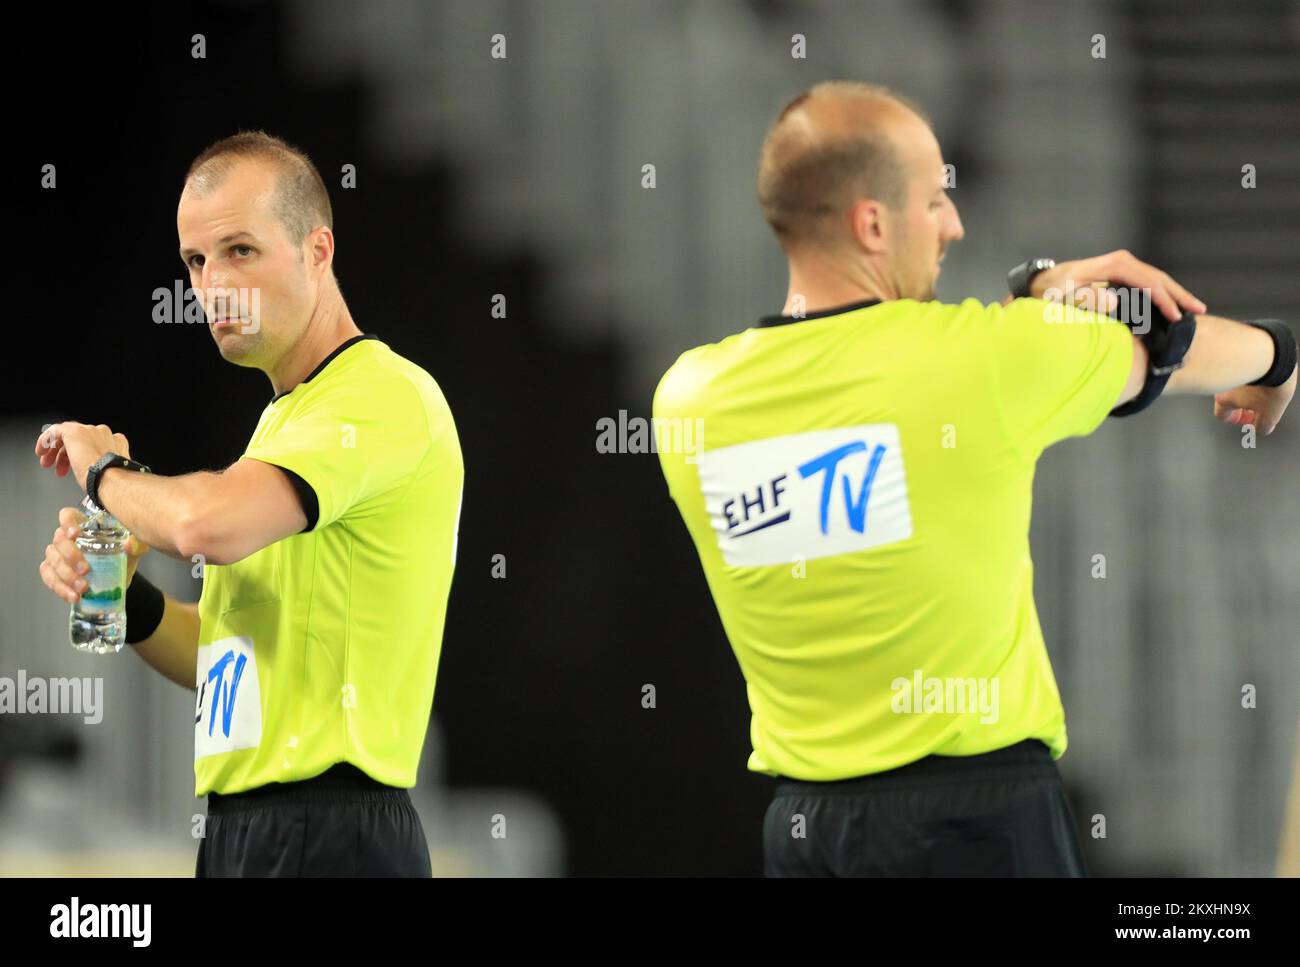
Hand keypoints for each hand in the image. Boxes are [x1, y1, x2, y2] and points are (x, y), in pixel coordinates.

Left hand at [34, 422, 130, 491]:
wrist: (109, 477)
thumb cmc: (110, 481)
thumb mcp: (108, 475)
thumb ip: (101, 471)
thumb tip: (93, 485)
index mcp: (116, 442)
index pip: (96, 443)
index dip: (84, 454)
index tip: (76, 467)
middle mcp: (103, 433)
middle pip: (81, 439)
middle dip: (68, 454)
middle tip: (60, 468)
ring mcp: (89, 431)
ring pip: (68, 434)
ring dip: (56, 449)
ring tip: (49, 463)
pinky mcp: (74, 431)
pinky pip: (55, 431)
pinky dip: (47, 440)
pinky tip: (42, 451)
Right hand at [41, 506, 151, 605]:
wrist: (121, 574)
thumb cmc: (124, 553)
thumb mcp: (135, 546)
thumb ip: (136, 544)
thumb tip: (129, 544)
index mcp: (83, 524)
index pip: (67, 515)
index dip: (67, 522)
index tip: (75, 534)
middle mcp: (66, 538)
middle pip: (59, 541)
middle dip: (70, 556)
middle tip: (86, 570)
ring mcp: (58, 555)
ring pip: (52, 561)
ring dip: (66, 576)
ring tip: (83, 588)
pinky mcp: (55, 573)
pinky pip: (49, 578)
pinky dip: (60, 588)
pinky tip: (74, 596)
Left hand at [1031, 249, 1206, 322]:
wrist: (1044, 283)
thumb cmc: (1052, 293)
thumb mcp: (1065, 298)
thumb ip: (1088, 300)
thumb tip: (1115, 301)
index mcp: (1114, 266)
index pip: (1148, 282)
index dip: (1164, 300)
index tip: (1176, 317)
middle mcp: (1122, 262)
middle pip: (1158, 278)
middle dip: (1179, 295)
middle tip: (1200, 311)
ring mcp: (1123, 266)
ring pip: (1157, 279)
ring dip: (1176, 294)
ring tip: (1194, 309)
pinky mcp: (1122, 273)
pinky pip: (1148, 283)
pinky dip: (1164, 293)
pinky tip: (1174, 305)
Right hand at [1213, 365, 1297, 435]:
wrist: (1272, 358)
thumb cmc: (1267, 384)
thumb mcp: (1271, 415)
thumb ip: (1263, 426)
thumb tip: (1261, 428)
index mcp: (1224, 400)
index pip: (1221, 415)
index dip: (1236, 420)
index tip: (1248, 419)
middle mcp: (1223, 384)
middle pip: (1229, 399)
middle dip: (1243, 404)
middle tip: (1257, 405)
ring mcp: (1231, 370)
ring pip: (1237, 383)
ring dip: (1248, 389)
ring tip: (1264, 388)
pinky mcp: (1241, 357)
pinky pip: (1244, 369)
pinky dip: (1253, 374)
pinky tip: (1266, 375)